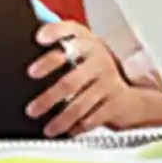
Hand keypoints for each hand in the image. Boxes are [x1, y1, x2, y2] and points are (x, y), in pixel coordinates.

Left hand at [25, 21, 157, 136]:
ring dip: (61, 119)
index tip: (39, 38)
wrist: (130, 86)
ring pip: (80, 104)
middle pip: (70, 81)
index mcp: (87, 42)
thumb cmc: (94, 67)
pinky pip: (93, 118)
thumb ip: (60, 41)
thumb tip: (36, 36)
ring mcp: (108, 81)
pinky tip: (68, 130)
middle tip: (31, 110)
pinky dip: (79, 126)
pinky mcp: (115, 101)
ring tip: (48, 128)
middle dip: (49, 98)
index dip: (55, 33)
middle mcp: (98, 59)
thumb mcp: (82, 49)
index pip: (70, 32)